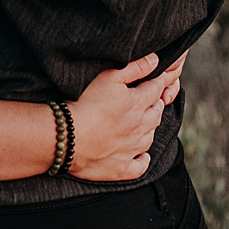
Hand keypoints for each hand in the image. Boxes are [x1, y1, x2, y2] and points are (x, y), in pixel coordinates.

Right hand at [66, 51, 187, 182]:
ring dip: (150, 128)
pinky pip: (140, 167)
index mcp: (138, 103)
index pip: (156, 89)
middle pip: (156, 113)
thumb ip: (135, 67)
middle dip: (156, 103)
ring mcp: (132, 150)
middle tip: (153, 99)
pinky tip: (142, 156)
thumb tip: (156, 60)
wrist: (68, 137)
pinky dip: (144, 160)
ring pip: (150, 137)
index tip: (160, 78)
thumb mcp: (110, 76)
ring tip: (144, 122)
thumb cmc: (85, 102)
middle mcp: (140, 127)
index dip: (159, 82)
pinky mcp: (121, 168)